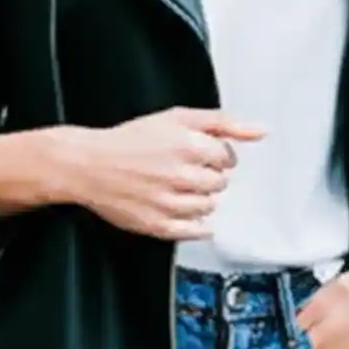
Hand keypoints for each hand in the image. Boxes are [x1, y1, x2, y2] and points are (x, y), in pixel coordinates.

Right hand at [64, 107, 264, 240]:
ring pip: (209, 207)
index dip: (214, 155)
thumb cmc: (130, 140)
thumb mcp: (177, 117)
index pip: (228, 158)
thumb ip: (222, 123)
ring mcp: (169, 203)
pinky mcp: (158, 225)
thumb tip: (260, 131)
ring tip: (175, 186)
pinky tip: (181, 209)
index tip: (197, 154)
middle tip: (182, 169)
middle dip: (206, 175)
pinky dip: (195, 224)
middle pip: (220, 183)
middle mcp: (180, 175)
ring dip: (199, 198)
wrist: (89, 165)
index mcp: (188, 145)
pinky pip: (195, 231)